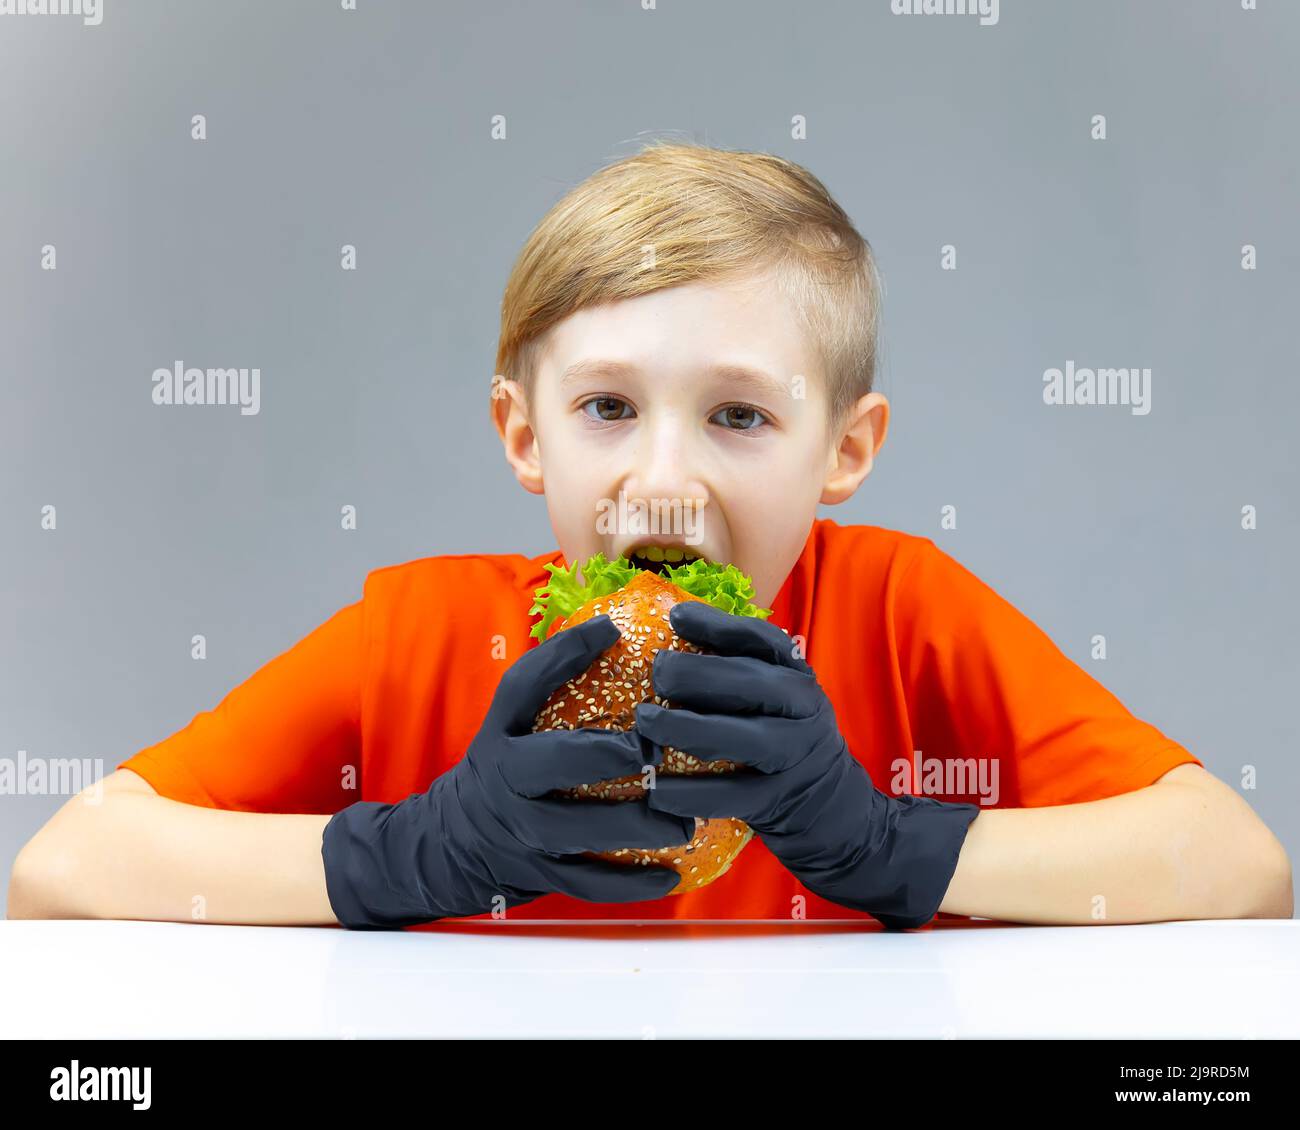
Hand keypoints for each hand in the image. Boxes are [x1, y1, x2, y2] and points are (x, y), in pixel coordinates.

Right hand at [321, 614, 693, 927]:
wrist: (451, 843)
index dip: (564, 652)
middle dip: (606, 754)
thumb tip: (620, 631)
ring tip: (683, 821)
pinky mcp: (539, 874)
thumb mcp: (509, 727)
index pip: (523, 684)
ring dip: (635, 825)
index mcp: (501, 734)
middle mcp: (507, 780)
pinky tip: (671, 875)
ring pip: (580, 829)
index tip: (611, 630)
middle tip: (654, 749)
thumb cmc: (505, 770)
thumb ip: (552, 690)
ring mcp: (523, 831)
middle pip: (554, 763)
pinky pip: (589, 882)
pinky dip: (630, 884)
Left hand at [635, 602, 979, 929]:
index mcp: (797, 677)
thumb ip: (739, 669)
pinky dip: (688, 793)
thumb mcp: (778, 699)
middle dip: (695, 673)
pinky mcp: (777, 801)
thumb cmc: (786, 741)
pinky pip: (728, 794)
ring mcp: (794, 757)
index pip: (761, 640)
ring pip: (741, 737)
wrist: (835, 811)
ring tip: (644, 722)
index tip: (675, 617)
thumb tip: (672, 631)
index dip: (717, 625)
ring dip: (686, 727)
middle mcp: (803, 710)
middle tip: (656, 672)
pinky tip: (655, 788)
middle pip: (749, 682)